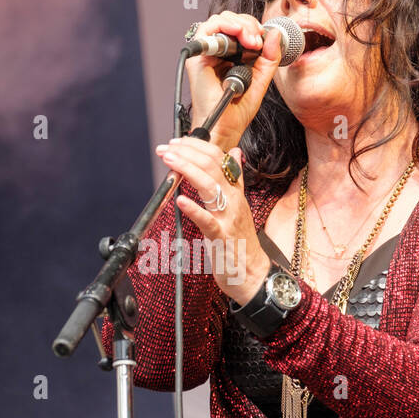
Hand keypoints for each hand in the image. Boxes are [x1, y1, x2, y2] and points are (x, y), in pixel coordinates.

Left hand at [154, 137, 271, 304]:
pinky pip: (207, 221)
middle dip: (186, 152)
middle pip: (212, 166)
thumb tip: (235, 152)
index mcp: (235, 192)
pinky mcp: (221, 238)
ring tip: (169, 160)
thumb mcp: (238, 206)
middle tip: (165, 148)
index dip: (196, 145)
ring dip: (186, 168)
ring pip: (210, 185)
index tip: (176, 142)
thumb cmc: (240, 242)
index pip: (218, 157)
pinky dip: (193, 209)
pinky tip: (180, 200)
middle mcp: (233, 200)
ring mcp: (228, 219)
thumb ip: (235, 180)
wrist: (252, 274)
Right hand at [186, 11, 284, 150]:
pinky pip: (205, 31)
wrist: (227, 127)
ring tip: (251, 40)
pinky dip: (224, 26)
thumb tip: (274, 34)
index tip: (265, 38)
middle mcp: (216, 53)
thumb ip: (270, 56)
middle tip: (258, 40)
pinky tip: (238, 34)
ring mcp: (206, 55)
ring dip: (238, 24)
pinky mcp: (198, 59)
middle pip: (229, 20)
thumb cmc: (237, 110)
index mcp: (229, 56)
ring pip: (218, 20)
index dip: (253, 26)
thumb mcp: (262, 78)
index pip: (238, 27)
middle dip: (248, 24)